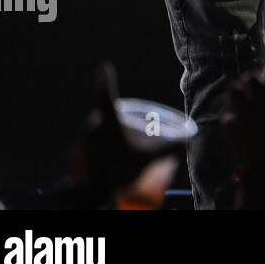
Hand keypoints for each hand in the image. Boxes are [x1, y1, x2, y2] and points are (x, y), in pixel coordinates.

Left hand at [69, 62, 179, 209]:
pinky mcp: (73, 154)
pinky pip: (87, 145)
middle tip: (128, 144)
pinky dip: (97, 150)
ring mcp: (78, 141)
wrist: (97, 197)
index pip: (106, 95)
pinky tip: (106, 162)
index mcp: (108, 121)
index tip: (103, 66)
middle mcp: (90, 127)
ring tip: (118, 154)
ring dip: (106, 138)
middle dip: (117, 126)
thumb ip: (174, 147)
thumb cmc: (124, 174)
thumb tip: (191, 137)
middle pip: (106, 116)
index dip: (106, 80)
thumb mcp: (153, 159)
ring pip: (95, 132)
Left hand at [223, 33, 264, 208]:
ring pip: (234, 91)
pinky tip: (236, 130)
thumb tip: (263, 96)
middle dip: (248, 82)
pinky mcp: (232, 125)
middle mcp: (261, 101)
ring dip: (236, 96)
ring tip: (242, 108)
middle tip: (250, 91)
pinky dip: (231, 121)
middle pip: (249, 78)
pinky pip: (228, 117)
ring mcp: (245, 111)